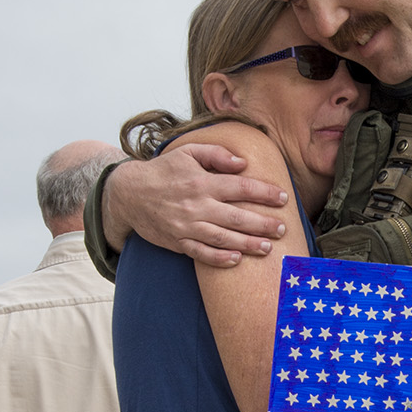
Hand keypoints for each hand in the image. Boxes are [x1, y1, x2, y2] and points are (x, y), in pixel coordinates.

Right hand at [104, 147, 291, 266]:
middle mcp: (197, 206)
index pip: (241, 188)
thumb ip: (216, 154)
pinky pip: (201, 254)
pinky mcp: (178, 242)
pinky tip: (237, 259)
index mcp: (202, 182)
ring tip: (268, 247)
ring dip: (248, 244)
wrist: (128, 193)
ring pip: (224, 238)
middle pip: (238, 217)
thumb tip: (243, 164)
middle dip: (264, 224)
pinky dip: (219, 258)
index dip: (265, 193)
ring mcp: (187, 226)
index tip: (283, 198)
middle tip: (283, 228)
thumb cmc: (163, 171)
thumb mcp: (188, 152)